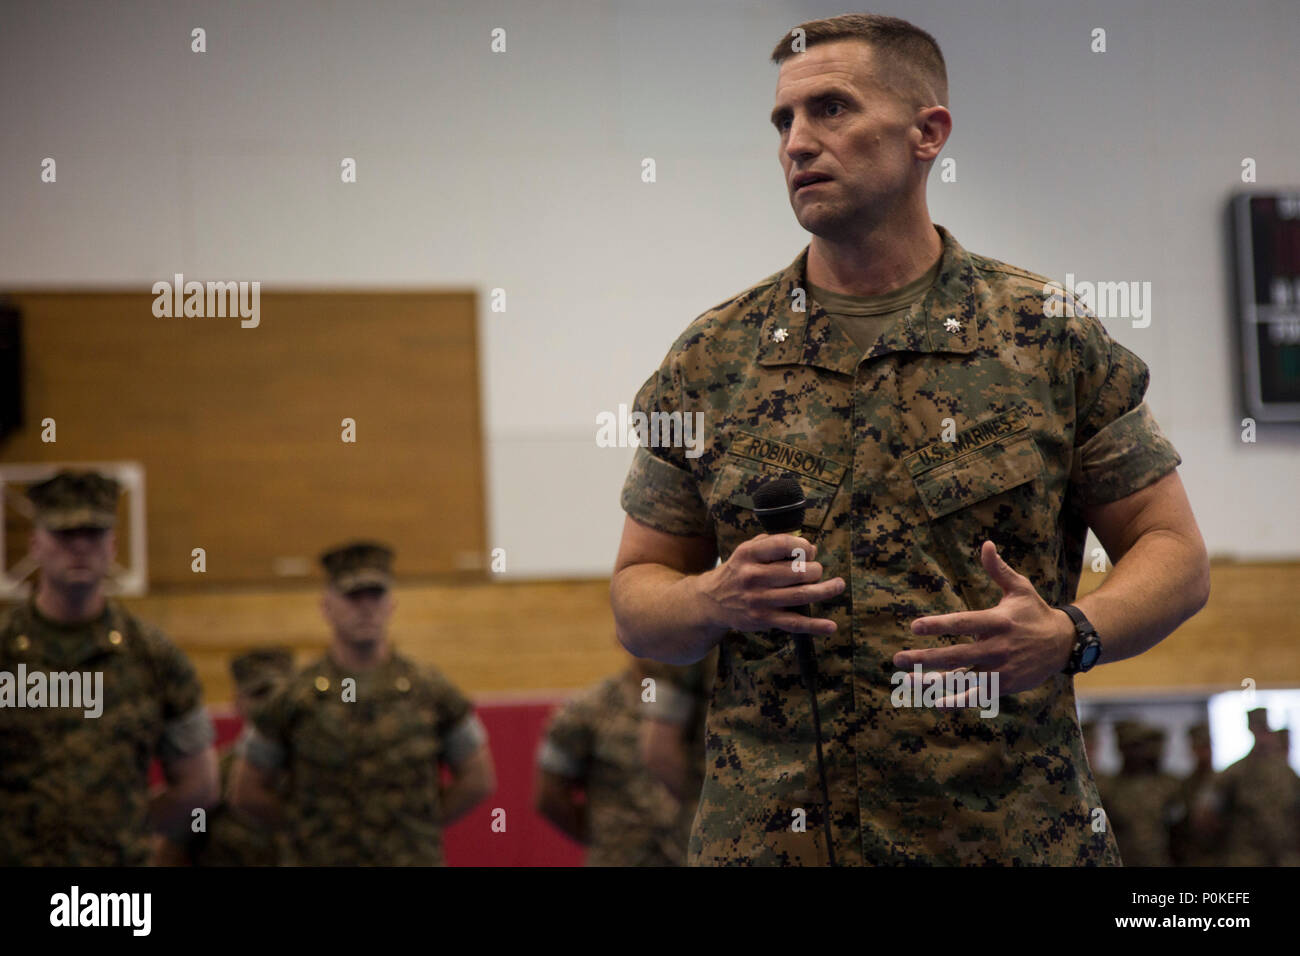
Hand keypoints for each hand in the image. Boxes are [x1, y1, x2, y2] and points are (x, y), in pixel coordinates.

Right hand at [695, 533, 844, 635]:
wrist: (711, 601)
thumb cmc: (738, 571)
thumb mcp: (748, 550)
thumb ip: (775, 543)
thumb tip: (809, 548)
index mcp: (749, 554)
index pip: (784, 544)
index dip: (803, 546)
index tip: (810, 551)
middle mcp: (752, 576)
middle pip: (797, 572)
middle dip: (815, 569)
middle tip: (817, 570)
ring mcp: (758, 600)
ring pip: (800, 595)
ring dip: (824, 590)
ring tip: (838, 585)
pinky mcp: (763, 619)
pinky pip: (794, 623)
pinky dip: (814, 625)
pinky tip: (830, 626)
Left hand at [892, 540, 1074, 703]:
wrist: (1064, 644)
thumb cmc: (1035, 612)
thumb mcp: (1020, 588)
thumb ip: (999, 570)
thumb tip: (986, 544)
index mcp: (998, 622)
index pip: (964, 623)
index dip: (939, 625)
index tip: (915, 626)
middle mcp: (998, 647)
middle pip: (957, 655)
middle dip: (926, 658)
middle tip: (899, 658)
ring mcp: (1001, 669)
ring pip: (963, 679)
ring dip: (934, 682)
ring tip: (907, 681)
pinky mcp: (1005, 685)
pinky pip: (978, 695)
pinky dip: (958, 700)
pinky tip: (936, 702)